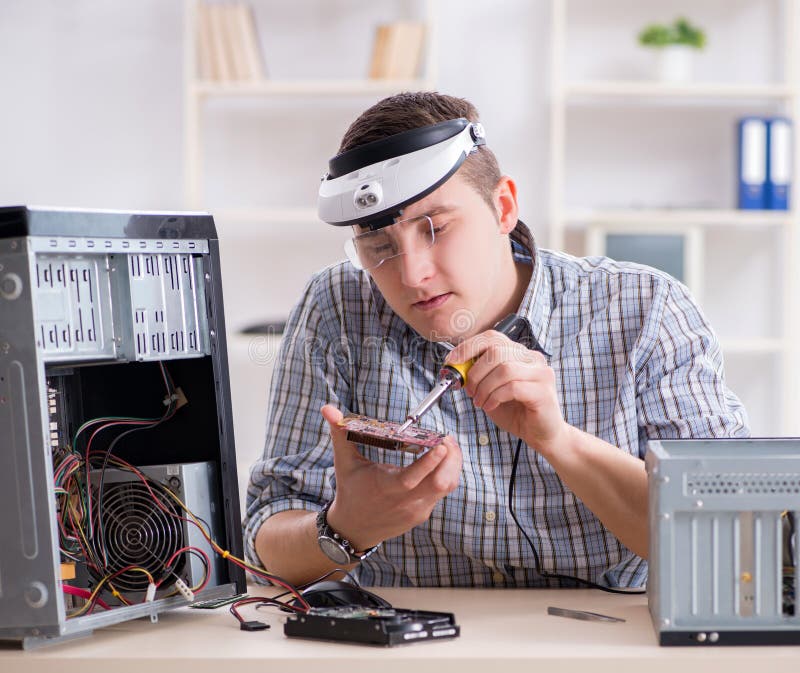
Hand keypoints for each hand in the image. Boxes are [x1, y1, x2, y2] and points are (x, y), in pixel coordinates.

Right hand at [320, 405, 461, 550]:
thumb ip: (340, 433)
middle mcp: (404, 501)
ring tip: (448, 445)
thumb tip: (328, 409)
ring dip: (453, 465)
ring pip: (447, 487)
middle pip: (440, 483)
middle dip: (451, 458)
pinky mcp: (423, 513)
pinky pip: (443, 492)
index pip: (411, 478)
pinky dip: (447, 473)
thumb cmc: (350, 490)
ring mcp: (417, 509)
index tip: (442, 444)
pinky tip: (443, 459)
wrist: (354, 528)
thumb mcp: (344, 462)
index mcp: (385, 487)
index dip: (429, 462)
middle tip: (447, 438)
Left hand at [446, 329, 569, 455]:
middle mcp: (532, 358)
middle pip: (496, 351)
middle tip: (468, 390)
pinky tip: (490, 406)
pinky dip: (495, 397)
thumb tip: (457, 365)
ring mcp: (541, 373)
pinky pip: (513, 387)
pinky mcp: (543, 390)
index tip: (452, 361)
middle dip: (475, 371)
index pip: (492, 337)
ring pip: (504, 368)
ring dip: (484, 387)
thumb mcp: (490, 389)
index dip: (468, 347)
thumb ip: (479, 374)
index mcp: (519, 353)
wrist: (541, 434)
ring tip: (479, 401)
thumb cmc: (516, 411)